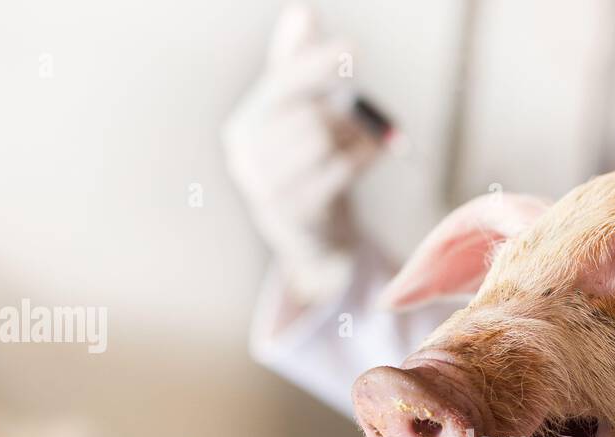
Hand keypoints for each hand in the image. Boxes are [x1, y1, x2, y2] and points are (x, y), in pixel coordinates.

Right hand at [222, 5, 381, 301]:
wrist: (309, 235)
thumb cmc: (303, 164)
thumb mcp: (296, 116)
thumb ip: (296, 66)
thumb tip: (302, 11)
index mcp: (244, 127)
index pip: (282, 86)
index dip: (317, 66)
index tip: (353, 49)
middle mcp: (246, 158)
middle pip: (310, 116)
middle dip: (341, 116)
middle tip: (356, 121)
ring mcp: (267, 190)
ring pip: (325, 142)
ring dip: (353, 136)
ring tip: (357, 141)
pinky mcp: (296, 214)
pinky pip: (340, 170)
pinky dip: (363, 157)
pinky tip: (370, 154)